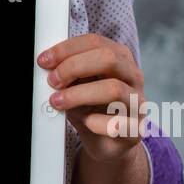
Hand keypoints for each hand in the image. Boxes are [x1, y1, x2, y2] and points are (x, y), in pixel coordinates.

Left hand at [37, 33, 144, 163]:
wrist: (108, 142)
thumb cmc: (92, 109)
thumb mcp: (79, 85)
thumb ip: (69, 73)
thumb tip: (48, 65)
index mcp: (120, 58)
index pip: (95, 42)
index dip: (67, 49)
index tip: (45, 60)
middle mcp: (133, 77)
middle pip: (109, 58)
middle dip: (74, 66)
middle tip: (53, 80)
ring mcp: (138, 103)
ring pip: (113, 89)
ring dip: (78, 94)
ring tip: (58, 101)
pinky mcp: (136, 130)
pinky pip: (116, 123)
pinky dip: (94, 122)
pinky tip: (84, 122)